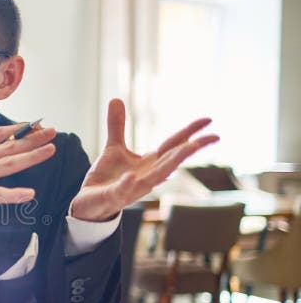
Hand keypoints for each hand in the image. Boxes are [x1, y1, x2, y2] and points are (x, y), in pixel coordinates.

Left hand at [70, 98, 219, 221]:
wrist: (90, 204)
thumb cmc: (108, 178)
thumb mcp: (113, 148)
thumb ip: (117, 126)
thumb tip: (116, 98)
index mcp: (149, 163)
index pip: (173, 145)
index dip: (190, 132)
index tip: (209, 119)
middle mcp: (147, 176)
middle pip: (172, 161)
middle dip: (190, 149)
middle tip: (212, 137)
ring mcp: (133, 188)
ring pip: (156, 177)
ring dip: (172, 164)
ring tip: (190, 148)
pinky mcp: (114, 196)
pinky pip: (123, 190)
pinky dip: (128, 184)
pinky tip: (131, 177)